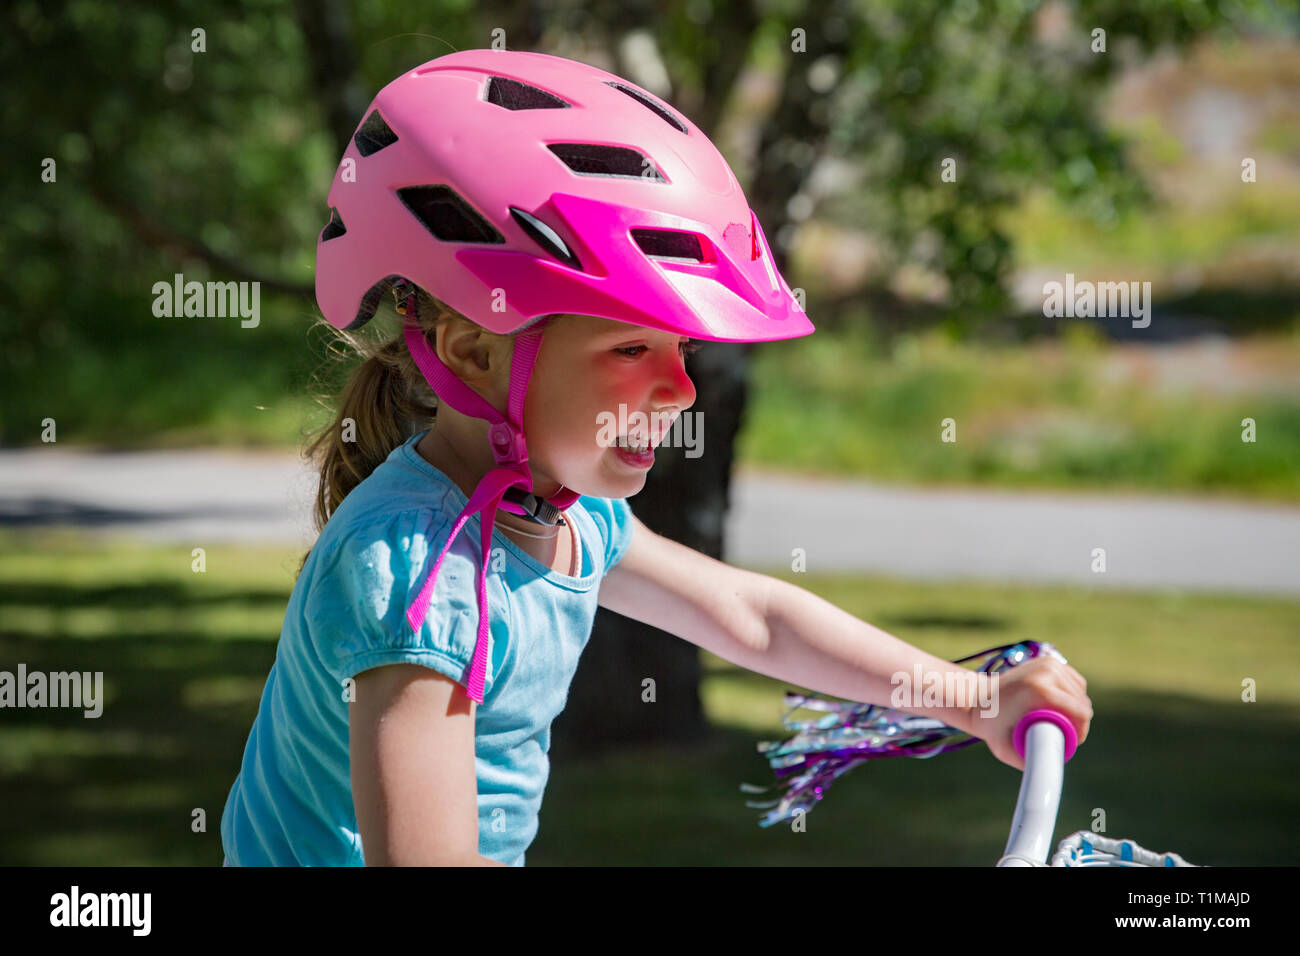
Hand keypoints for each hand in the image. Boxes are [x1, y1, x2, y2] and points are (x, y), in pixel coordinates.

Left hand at [965, 653, 1091, 770]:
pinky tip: (1064, 703)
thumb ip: (1027, 765)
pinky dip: (1073, 693)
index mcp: (1040, 689)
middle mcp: (1047, 671)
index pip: (1080, 713)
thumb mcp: (1004, 750)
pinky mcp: (1048, 660)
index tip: (1071, 742)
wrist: (977, 697)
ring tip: (1063, 720)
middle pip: (1082, 702)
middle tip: (1066, 734)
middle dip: (1079, 721)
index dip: (1081, 731)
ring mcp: (1048, 663)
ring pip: (1080, 691)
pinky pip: (1073, 680)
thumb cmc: (990, 726)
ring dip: (1077, 706)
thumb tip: (1051, 772)